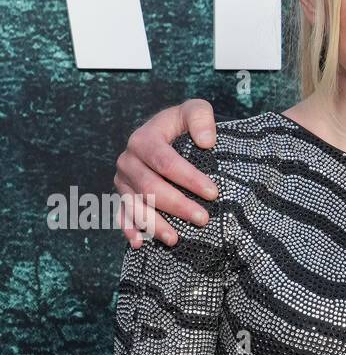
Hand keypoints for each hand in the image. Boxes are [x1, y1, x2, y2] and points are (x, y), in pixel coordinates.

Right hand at [114, 100, 219, 248]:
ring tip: (175, 239)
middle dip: (177, 205)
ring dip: (154, 223)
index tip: (213, 193)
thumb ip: (200, 117)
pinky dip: (129, 229)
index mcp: (143, 138)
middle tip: (203, 219)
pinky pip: (122, 214)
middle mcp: (128, 160)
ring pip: (135, 205)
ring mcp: (123, 180)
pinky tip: (140, 243)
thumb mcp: (195, 111)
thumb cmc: (185, 125)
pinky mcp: (124, 195)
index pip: (165, 162)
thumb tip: (206, 141)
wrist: (171, 137)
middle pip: (150, 187)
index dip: (188, 178)